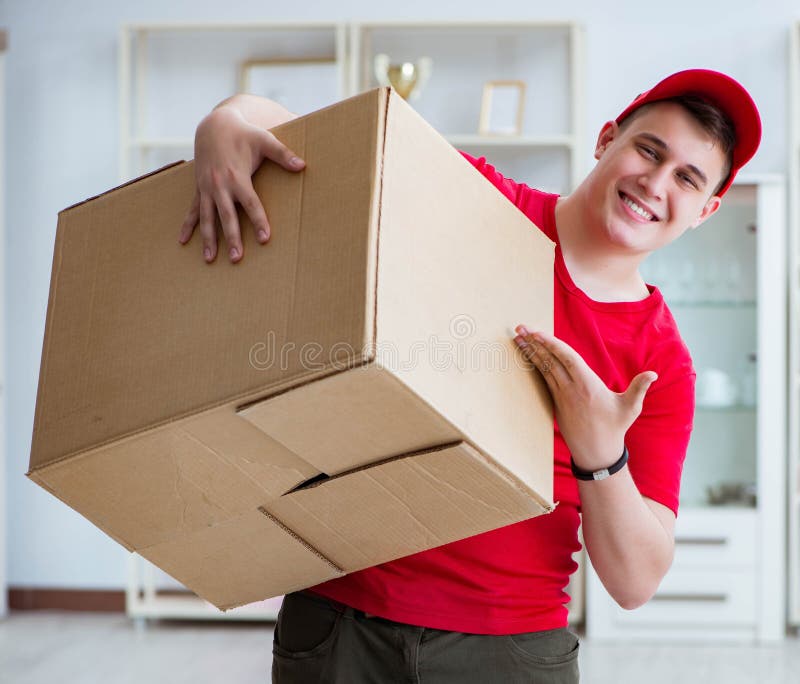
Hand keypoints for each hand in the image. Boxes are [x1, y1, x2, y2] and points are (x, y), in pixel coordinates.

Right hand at [178, 104, 304, 262]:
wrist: (213, 124)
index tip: (265, 238)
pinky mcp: (199, 188)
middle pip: (227, 216)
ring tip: (210, 259)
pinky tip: (182, 241)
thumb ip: (283, 154)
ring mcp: (207, 188)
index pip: (250, 203)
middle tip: (237, 258)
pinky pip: (192, 210)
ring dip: (208, 239)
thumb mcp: (264, 139)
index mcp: (237, 177)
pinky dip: (188, 225)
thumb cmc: (243, 133)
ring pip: (206, 217)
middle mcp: (219, 185)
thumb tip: (303, 165)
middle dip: (232, 237)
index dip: (259, 220)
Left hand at [513, 325, 657, 469]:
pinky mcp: (556, 402)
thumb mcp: (631, 407)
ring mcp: (561, 396)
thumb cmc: (615, 427)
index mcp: (588, 385)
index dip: (552, 345)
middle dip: (534, 343)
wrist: (597, 452)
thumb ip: (639, 387)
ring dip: (530, 353)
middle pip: (550, 361)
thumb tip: (653, 374)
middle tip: (519, 328)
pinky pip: (544, 379)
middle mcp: (571, 389)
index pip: (567, 359)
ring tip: (517, 338)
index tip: (538, 333)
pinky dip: (535, 366)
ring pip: (543, 369)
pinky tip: (527, 356)